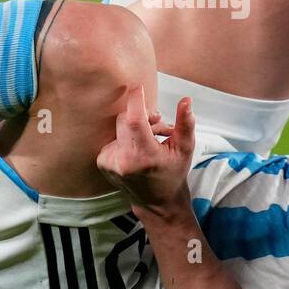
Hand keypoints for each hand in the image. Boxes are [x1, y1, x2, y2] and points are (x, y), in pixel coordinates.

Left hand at [96, 86, 196, 214]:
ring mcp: (109, 163)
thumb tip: (186, 101)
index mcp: (143, 156)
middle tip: (160, 126)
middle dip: (142, 116)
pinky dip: (126, 137)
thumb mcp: (185, 149)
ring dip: (135, 128)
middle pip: (125, 119)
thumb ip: (185, 123)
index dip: (135, 100)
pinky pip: (113, 137)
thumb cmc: (173, 173)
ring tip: (152, 140)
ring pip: (120, 127)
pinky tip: (137, 148)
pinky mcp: (102, 163)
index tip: (137, 87)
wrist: (157, 202)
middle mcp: (122, 160)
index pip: (134, 120)